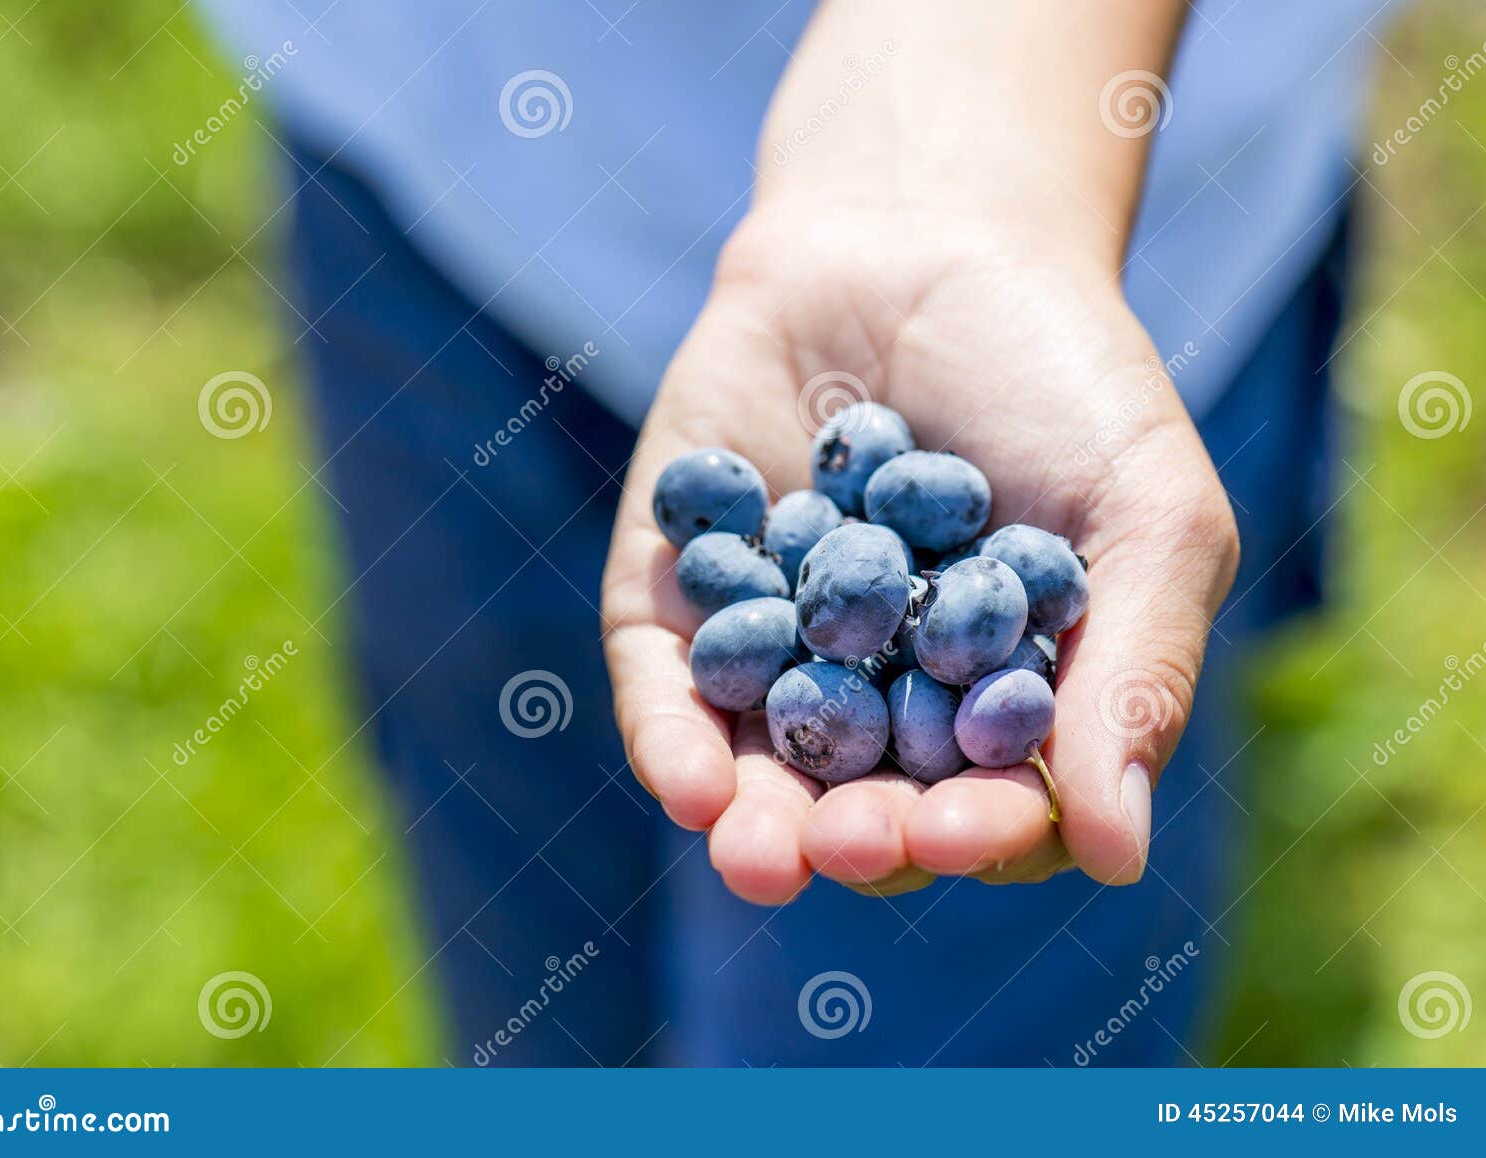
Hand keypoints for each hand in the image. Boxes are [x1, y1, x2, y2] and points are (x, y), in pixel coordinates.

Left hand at [601, 204, 1238, 902]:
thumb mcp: (1146, 510)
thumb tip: (1117, 861)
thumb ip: (1135, 670)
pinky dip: (674, 729)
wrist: (923, 234)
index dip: (979, 832)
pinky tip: (687, 780)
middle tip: (850, 844)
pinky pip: (667, 680)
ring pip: (759, 764)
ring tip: (753, 852)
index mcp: (999, 702)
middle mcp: (883, 696)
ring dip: (754, 821)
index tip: (969, 829)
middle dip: (857, 836)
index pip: (989, 804)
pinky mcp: (680, 594)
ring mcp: (776, 649)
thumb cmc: (1065, 377)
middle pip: (865, 804)